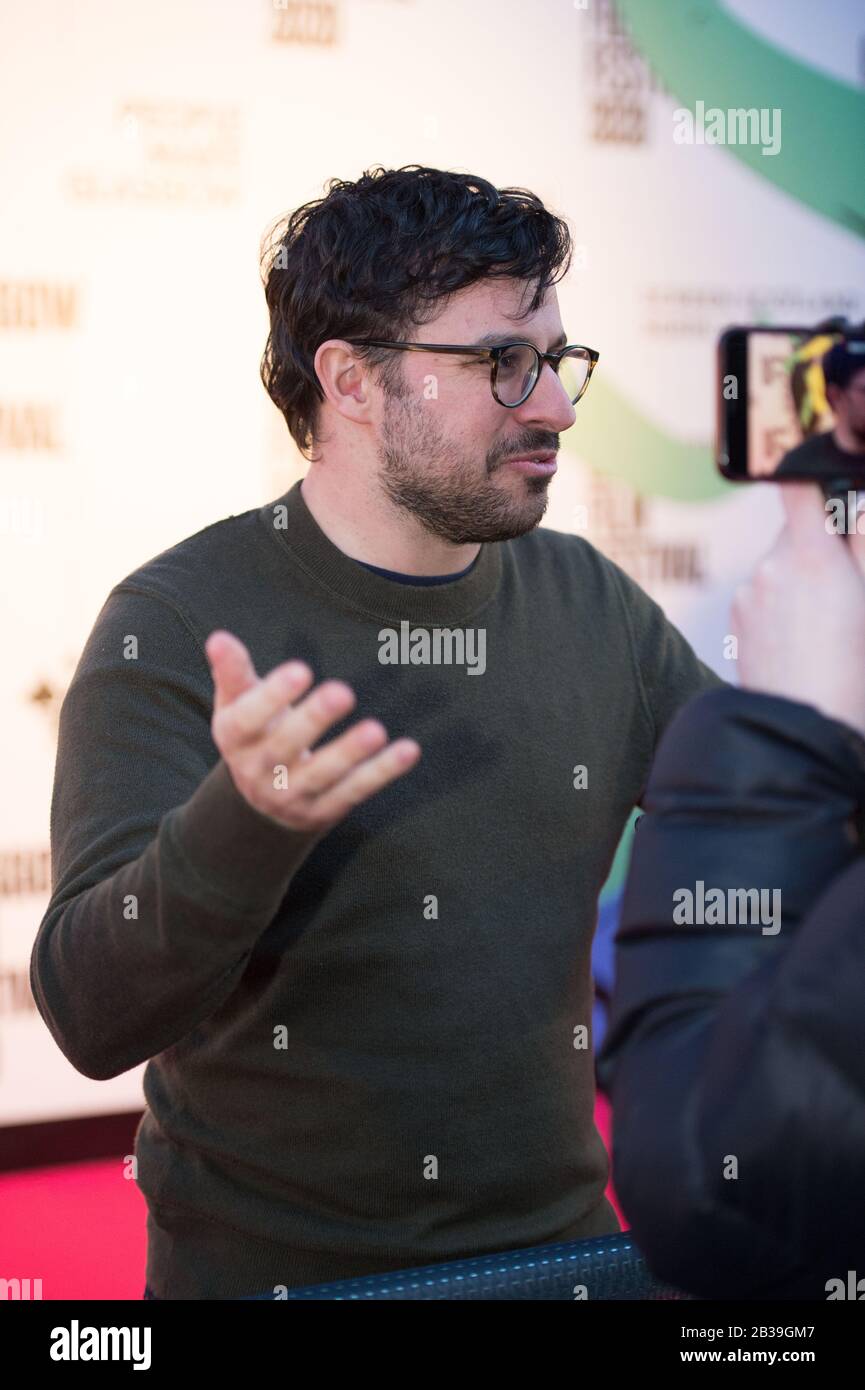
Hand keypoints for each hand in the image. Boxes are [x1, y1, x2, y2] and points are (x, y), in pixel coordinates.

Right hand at [205, 630, 420, 831]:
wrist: (260, 802)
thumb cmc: (254, 734)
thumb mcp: (236, 705)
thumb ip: (233, 672)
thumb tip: (219, 638)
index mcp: (234, 738)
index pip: (249, 719)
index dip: (273, 696)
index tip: (301, 669)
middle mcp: (258, 771)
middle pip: (284, 747)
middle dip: (314, 720)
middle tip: (343, 692)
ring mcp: (290, 796)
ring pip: (322, 775)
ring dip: (350, 753)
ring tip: (376, 730)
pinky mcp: (322, 811)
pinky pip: (354, 791)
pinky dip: (382, 772)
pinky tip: (408, 750)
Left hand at [730, 483, 864, 740]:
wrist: (804, 734)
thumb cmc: (856, 673)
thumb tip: (853, 509)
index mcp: (812, 557)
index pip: (798, 487)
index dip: (811, 478)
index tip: (826, 487)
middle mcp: (771, 569)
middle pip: (797, 535)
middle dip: (823, 549)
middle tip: (850, 589)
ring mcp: (749, 597)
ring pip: (781, 568)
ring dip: (804, 581)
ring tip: (830, 627)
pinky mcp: (738, 624)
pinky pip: (764, 597)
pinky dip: (784, 607)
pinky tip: (805, 643)